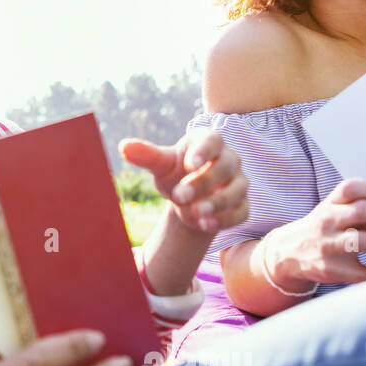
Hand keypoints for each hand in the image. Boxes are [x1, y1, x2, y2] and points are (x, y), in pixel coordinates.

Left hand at [121, 129, 247, 233]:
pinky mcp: (242, 205)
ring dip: (216, 203)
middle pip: (225, 167)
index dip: (204, 151)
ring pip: (236, 191)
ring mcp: (239, 182)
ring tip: (195, 213)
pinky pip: (240, 212)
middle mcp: (229, 159)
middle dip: (203, 182)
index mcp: (209, 141)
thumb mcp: (160, 165)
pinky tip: (205, 225)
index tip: (191, 164)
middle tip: (179, 196)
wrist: (187, 199)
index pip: (212, 140)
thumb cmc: (175, 173)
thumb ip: (147, 155)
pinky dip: (224, 220)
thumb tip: (124, 146)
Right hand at [265, 178, 365, 288]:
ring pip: (363, 241)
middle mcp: (326, 222)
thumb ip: (360, 205)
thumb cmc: (324, 228)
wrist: (288, 254)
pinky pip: (364, 273)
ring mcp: (328, 247)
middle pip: (364, 212)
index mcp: (329, 203)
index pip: (353, 189)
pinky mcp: (333, 271)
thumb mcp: (333, 210)